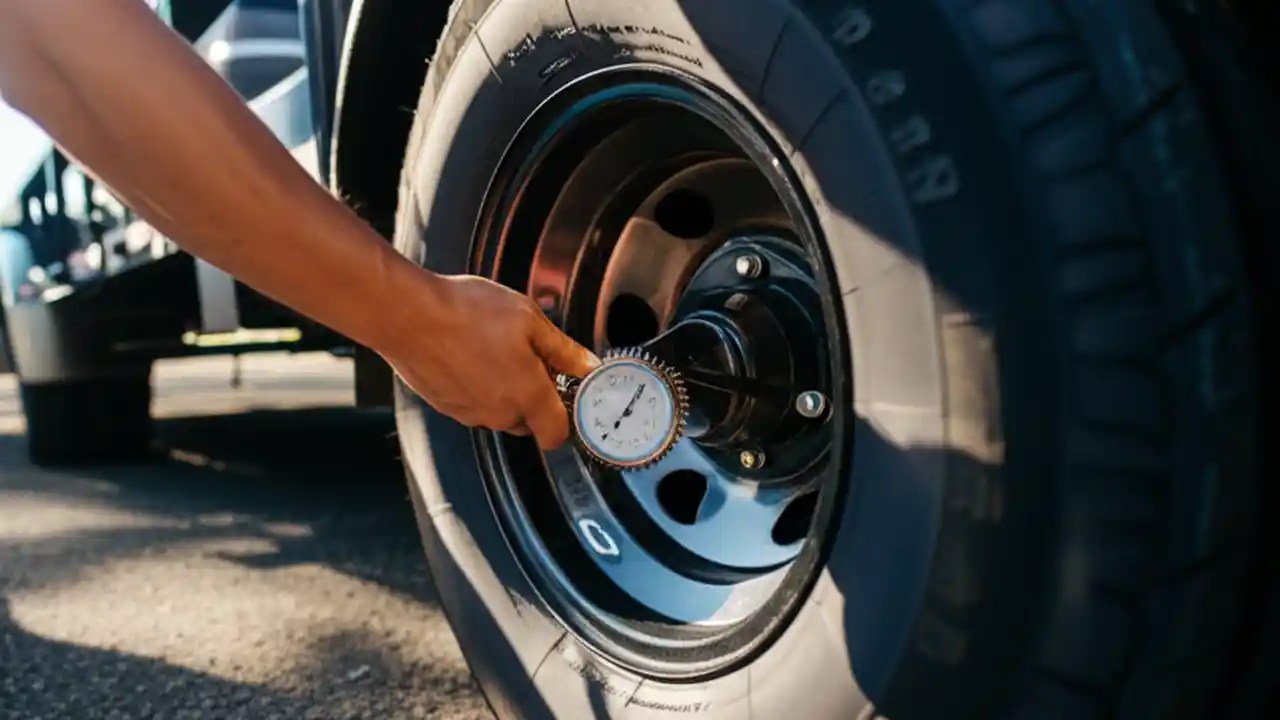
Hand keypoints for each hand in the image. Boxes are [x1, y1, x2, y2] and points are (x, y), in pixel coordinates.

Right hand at [379, 271, 599, 449]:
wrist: (407, 314)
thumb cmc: (465, 312)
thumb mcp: (528, 320)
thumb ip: (564, 350)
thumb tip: (588, 366)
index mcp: (527, 395)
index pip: (557, 434)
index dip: (567, 419)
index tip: (568, 395)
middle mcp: (499, 413)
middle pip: (529, 422)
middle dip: (535, 398)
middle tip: (530, 359)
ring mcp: (469, 413)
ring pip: (499, 412)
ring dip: (504, 390)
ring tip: (494, 349)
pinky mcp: (445, 406)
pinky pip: (473, 404)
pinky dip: (477, 387)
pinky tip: (470, 354)